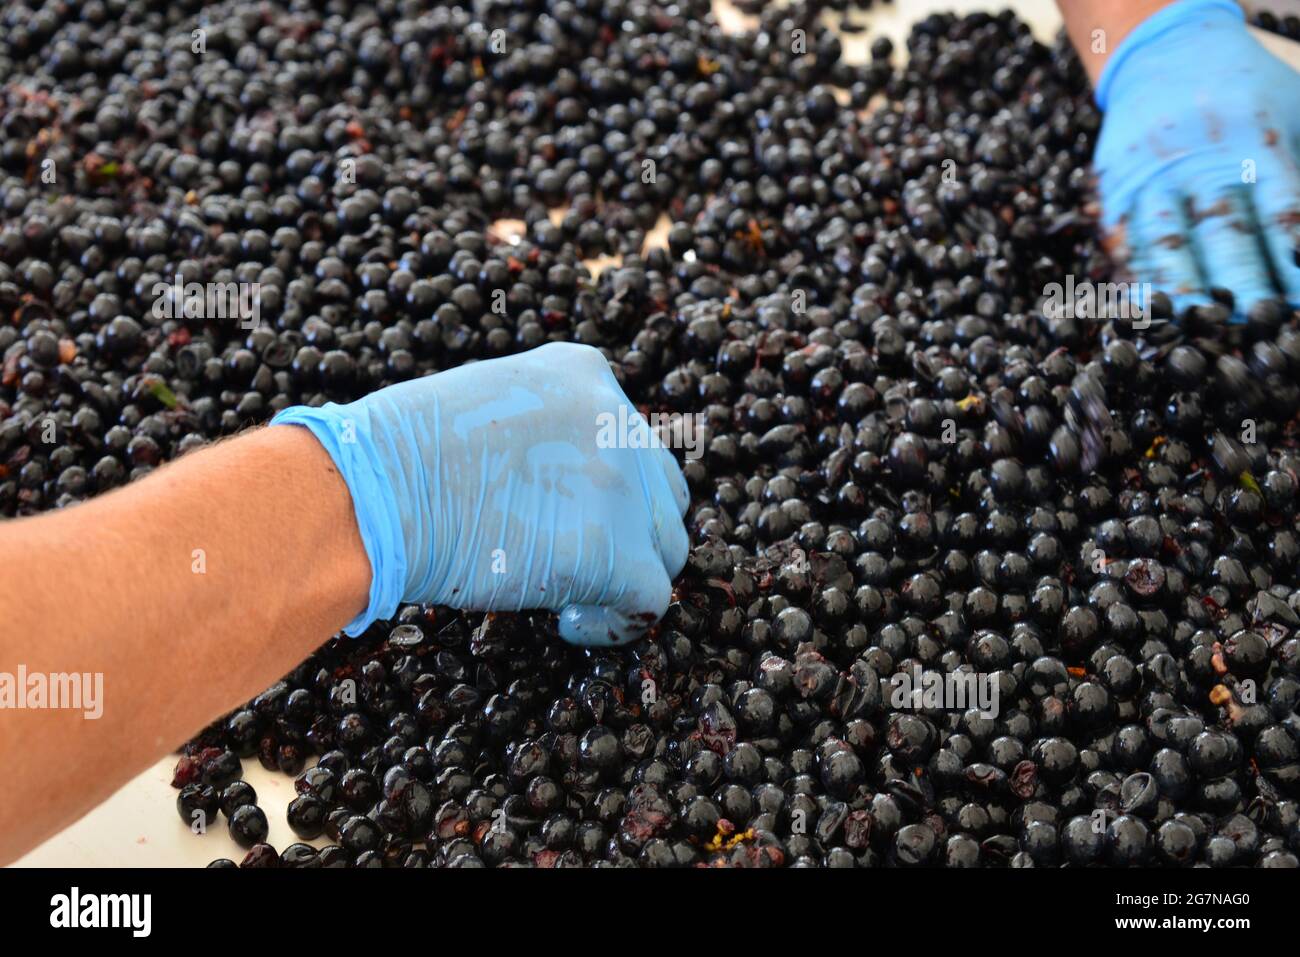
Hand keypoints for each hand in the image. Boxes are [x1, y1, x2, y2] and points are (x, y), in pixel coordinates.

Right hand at [273, 342, 689, 645]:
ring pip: (665, 545)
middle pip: (660, 491)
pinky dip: (618, 621)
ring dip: (628, 574)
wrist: (373, 493)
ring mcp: (620, 484)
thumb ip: (540, 427)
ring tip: (571, 596)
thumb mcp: (483, 403)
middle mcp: (616, 419)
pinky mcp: (614, 550)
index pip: (629, 437)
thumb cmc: (397, 457)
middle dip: (629, 532)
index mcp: (583, 373)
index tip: (567, 517)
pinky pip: (650, 599)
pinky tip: (571, 622)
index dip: (609, 489)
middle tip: (577, 562)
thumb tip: (561, 482)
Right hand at [1094, 0, 1299, 318]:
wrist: (1165, 54)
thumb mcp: (1294, 115)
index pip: (1281, 215)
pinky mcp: (1114, 184)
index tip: (1296, 304)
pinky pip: (1123, 240)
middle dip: (1240, 288)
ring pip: (1164, 243)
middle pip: (1222, 235)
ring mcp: (1150, 172)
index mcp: (1257, 140)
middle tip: (1251, 325)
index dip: (1289, 264)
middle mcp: (1200, 157)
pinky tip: (1148, 307)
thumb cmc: (1247, 92)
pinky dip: (1135, 276)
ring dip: (1181, 292)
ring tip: (1197, 326)